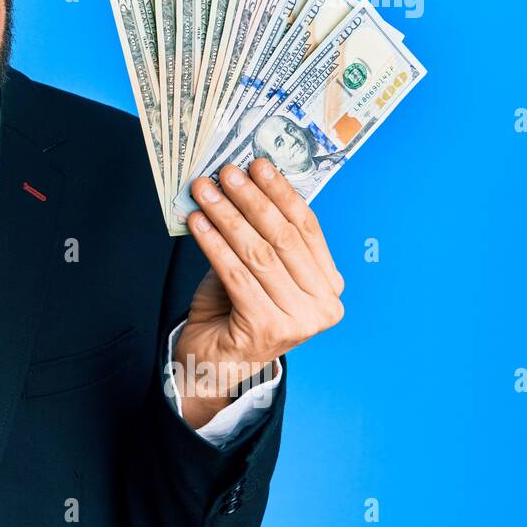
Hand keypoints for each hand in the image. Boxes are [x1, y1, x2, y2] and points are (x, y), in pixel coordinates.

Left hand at [173, 158, 344, 426]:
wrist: (213, 362)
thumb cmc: (235, 310)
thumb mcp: (254, 267)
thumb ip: (259, 233)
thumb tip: (242, 181)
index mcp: (329, 286)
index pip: (307, 228)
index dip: (281, 193)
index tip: (258, 165)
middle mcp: (323, 306)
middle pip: (283, 238)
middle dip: (252, 200)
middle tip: (226, 173)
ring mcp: (298, 322)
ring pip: (258, 255)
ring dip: (227, 216)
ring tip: (205, 191)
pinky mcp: (266, 330)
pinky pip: (236, 275)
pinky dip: (214, 244)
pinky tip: (197, 223)